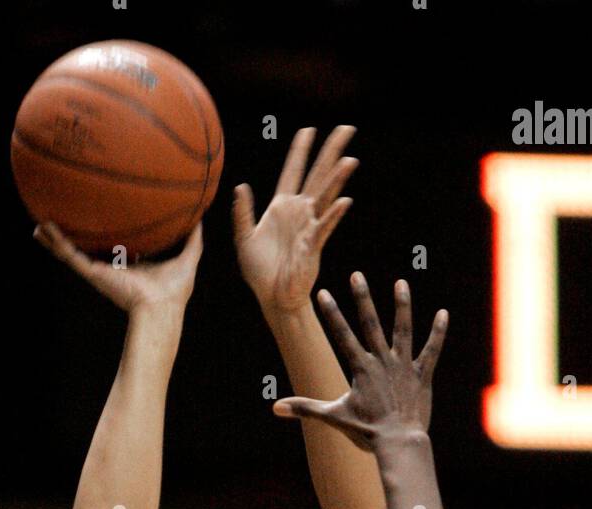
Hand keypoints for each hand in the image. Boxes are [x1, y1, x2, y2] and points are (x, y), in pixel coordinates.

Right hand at [34, 220, 202, 313]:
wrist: (161, 308)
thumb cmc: (174, 291)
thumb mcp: (188, 258)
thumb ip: (194, 237)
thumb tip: (200, 215)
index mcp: (130, 266)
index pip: (114, 248)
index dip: (105, 236)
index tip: (96, 222)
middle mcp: (112, 269)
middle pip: (89, 249)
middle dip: (75, 238)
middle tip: (60, 221)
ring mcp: (101, 272)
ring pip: (72, 252)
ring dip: (55, 240)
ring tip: (39, 224)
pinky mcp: (95, 274)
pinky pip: (70, 255)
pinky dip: (55, 243)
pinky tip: (42, 229)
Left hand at [234, 126, 356, 315]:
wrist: (273, 297)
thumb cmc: (260, 271)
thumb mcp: (244, 238)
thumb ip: (242, 212)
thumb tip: (241, 185)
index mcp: (281, 207)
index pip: (293, 171)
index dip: (300, 150)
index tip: (309, 129)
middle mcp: (299, 212)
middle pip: (318, 175)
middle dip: (331, 151)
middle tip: (347, 129)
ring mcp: (308, 227)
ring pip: (325, 196)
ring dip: (337, 179)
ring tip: (350, 159)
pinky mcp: (313, 246)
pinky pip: (324, 227)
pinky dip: (333, 214)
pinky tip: (344, 201)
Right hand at [273, 274, 447, 448]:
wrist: (398, 443)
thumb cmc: (366, 432)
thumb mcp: (333, 417)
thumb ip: (305, 408)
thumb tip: (275, 409)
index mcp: (361, 369)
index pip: (342, 336)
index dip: (331, 314)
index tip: (322, 293)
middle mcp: (382, 362)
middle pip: (371, 324)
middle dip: (362, 298)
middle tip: (357, 275)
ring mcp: (403, 367)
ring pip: (402, 330)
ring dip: (401, 306)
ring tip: (401, 283)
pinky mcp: (421, 375)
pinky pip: (431, 350)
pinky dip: (438, 332)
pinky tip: (443, 313)